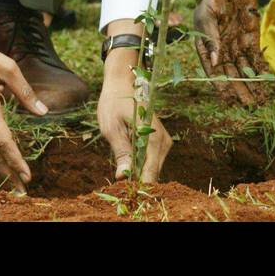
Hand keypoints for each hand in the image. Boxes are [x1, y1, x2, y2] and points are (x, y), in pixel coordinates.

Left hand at [97, 46, 172, 181]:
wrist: (122, 83)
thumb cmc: (113, 103)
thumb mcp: (111, 127)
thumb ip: (120, 152)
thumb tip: (123, 177)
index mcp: (150, 132)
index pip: (150, 167)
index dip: (140, 182)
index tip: (129, 191)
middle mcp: (162, 138)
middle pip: (154, 170)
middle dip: (139, 180)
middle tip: (122, 182)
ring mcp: (163, 140)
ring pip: (154, 167)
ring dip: (140, 173)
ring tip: (125, 171)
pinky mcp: (160, 141)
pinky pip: (153, 160)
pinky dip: (142, 166)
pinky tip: (130, 163)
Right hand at [194, 0, 264, 105]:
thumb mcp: (206, 16)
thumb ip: (210, 38)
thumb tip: (214, 60)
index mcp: (207, 46)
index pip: (214, 70)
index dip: (221, 86)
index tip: (229, 100)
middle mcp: (222, 49)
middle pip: (232, 74)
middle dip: (240, 90)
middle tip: (249, 106)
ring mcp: (236, 45)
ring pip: (245, 69)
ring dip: (252, 85)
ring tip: (260, 101)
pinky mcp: (250, 38)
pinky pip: (255, 57)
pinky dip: (261, 70)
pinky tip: (267, 83)